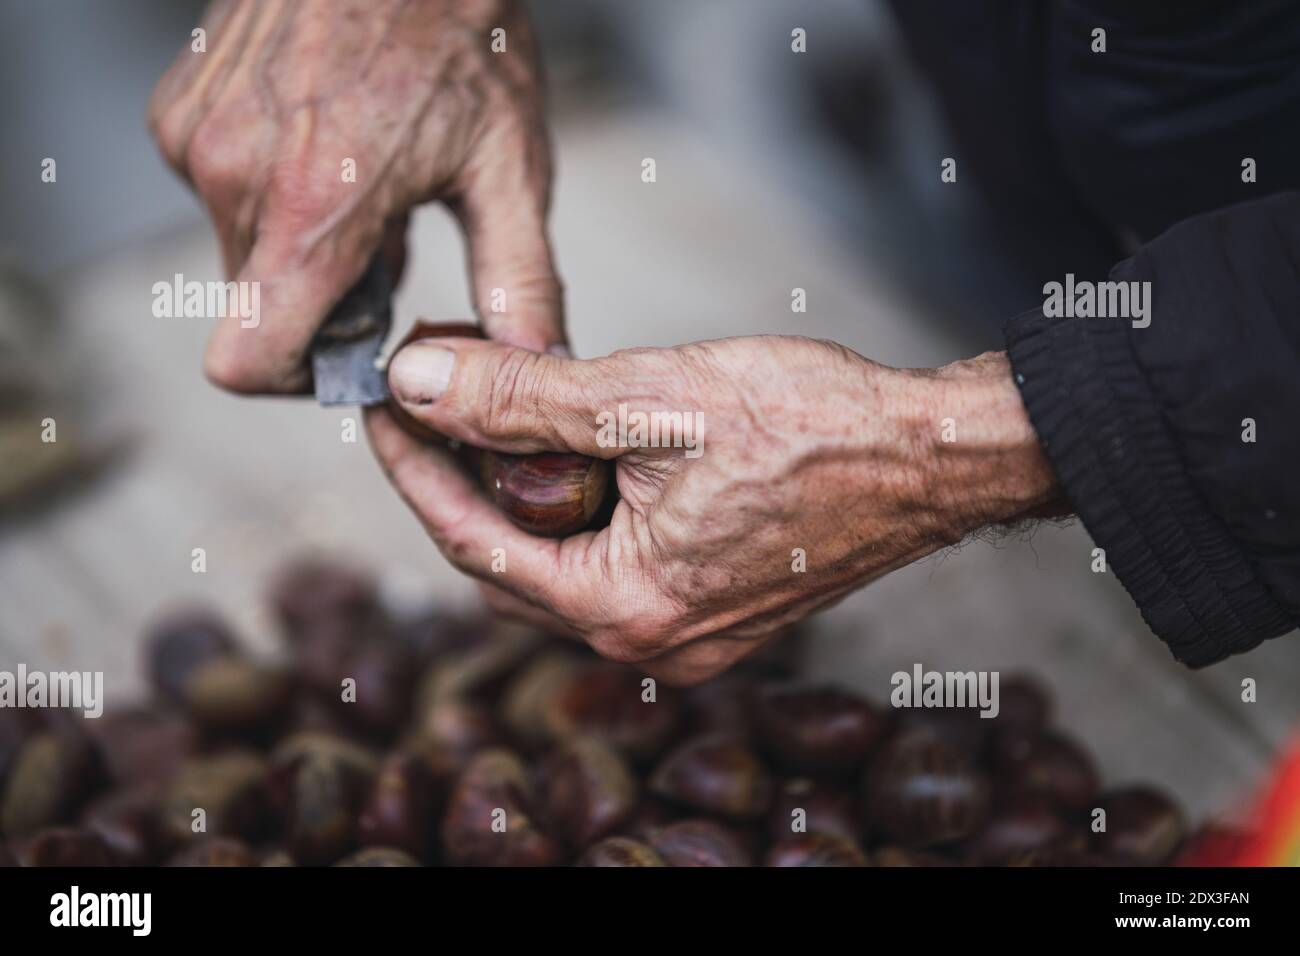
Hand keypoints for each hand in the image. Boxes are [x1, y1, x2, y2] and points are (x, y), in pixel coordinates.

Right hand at [149, 0, 559, 392]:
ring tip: (367, 181)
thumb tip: (534, 366)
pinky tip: (330, 146)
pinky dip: (272, 194)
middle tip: (392, 245)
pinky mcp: (179, 110)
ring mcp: (196, 138)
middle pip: (255, 310)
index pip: (247, 360)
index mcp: (315, 208)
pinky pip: (220, 192)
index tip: (352, 354)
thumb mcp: (508, 165)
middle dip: (322, 303)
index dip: (298, 379)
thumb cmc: (461, 29)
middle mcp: (234, 176)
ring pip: (240, 251)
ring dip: (301, 245)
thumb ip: (518, 282)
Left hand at [365, 334, 1064, 683]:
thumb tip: (417, 383)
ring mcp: (690, 636)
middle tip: (431, 407)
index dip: (417, 469)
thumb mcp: (650, 399)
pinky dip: (580, 517)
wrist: (933, 457)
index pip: (475, 543)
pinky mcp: (719, 613)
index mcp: (625, 607)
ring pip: (563, 570)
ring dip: (522, 500)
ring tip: (496, 420)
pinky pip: (615, 572)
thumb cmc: (813, 424)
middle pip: (512, 566)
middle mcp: (651, 642)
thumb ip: (523, 399)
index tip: (383, 408)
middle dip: (463, 484)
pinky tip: (575, 459)